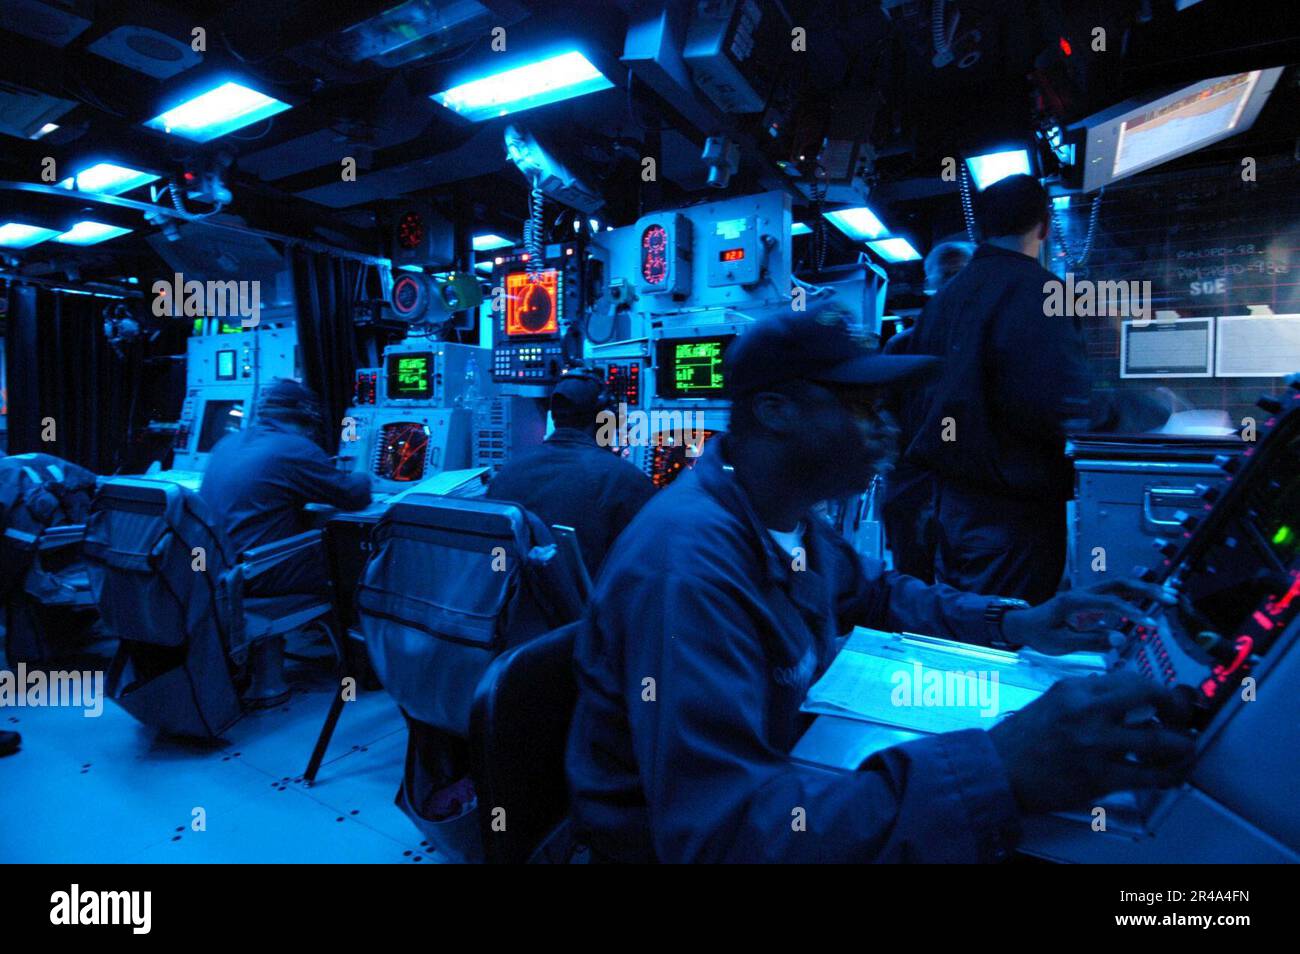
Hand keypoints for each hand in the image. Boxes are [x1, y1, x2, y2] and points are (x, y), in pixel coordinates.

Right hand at [988, 671, 1196, 813]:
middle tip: (1181, 718)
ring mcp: (1097, 745)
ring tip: (1185, 749)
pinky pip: (1151, 777)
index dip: (1154, 690)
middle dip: (1176, 707)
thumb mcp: (1050, 702)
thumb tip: (1116, 696)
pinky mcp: (1101, 777)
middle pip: (1151, 695)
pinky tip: (1175, 774)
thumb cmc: (1018, 739)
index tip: (1162, 700)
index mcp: (1074, 689)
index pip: (1130, 678)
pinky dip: (1172, 775)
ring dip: (1182, 746)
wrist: (996, 771)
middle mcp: (1089, 711)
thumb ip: (1084, 696)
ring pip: (1161, 741)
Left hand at [1000, 579, 1175, 655]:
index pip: (1109, 602)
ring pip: (1119, 586)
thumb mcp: (1061, 643)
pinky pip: (1115, 594)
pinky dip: (1135, 596)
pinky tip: (1151, 602)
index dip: (1131, 612)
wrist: (1023, 624)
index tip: (1151, 624)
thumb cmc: (1040, 634)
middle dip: (1146, 589)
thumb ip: (1090, 641)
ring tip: (1168, 597)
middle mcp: (1082, 593)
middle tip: (1170, 598)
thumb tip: (1120, 639)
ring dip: (1143, 589)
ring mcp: (1087, 594)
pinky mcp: (1091, 600)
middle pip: (1119, 584)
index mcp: (1073, 602)